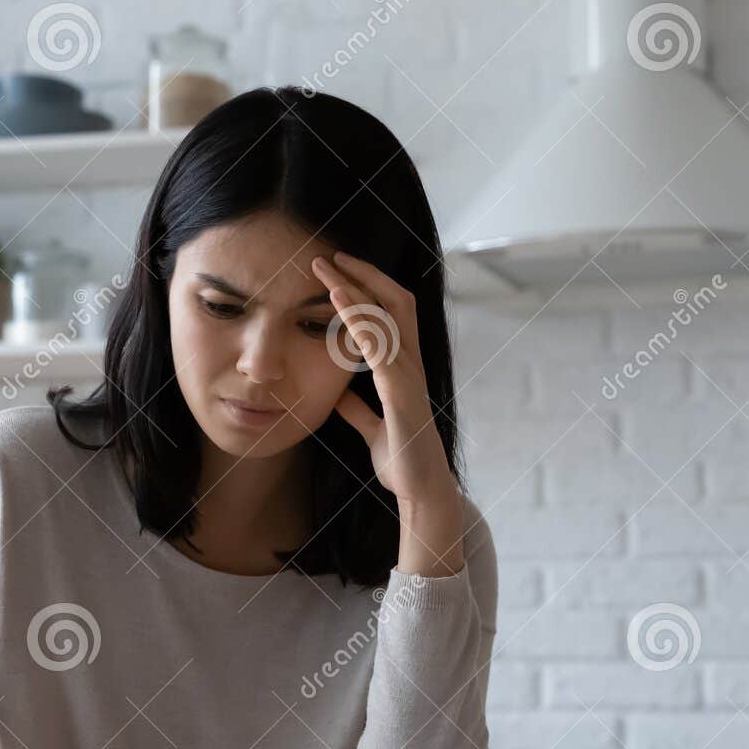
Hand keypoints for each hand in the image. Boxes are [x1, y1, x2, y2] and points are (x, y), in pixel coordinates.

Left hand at [311, 251, 458, 511]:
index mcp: (404, 369)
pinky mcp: (401, 393)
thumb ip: (358, 408)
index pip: (392, 312)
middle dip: (362, 274)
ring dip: (355, 290)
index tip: (337, 271)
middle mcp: (411, 364)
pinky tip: (338, 303)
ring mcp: (409, 376)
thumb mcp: (371, 428)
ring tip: (327, 270)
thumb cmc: (401, 460)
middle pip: (394, 301)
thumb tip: (340, 395)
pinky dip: (358, 320)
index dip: (368, 287)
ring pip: (387, 317)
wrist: (420, 491)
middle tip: (328, 256)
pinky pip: (379, 347)